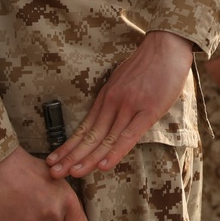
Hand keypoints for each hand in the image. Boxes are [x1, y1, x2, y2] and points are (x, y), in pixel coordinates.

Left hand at [47, 31, 192, 177]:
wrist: (166, 46)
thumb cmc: (149, 63)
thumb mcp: (124, 80)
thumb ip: (116, 98)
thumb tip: (110, 115)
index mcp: (107, 96)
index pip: (84, 127)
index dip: (69, 146)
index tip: (54, 159)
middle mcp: (113, 103)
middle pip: (90, 136)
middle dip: (71, 156)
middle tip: (54, 173)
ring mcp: (130, 107)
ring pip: (106, 139)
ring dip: (88, 159)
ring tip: (73, 174)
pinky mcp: (148, 110)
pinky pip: (129, 136)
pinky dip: (115, 152)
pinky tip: (104, 165)